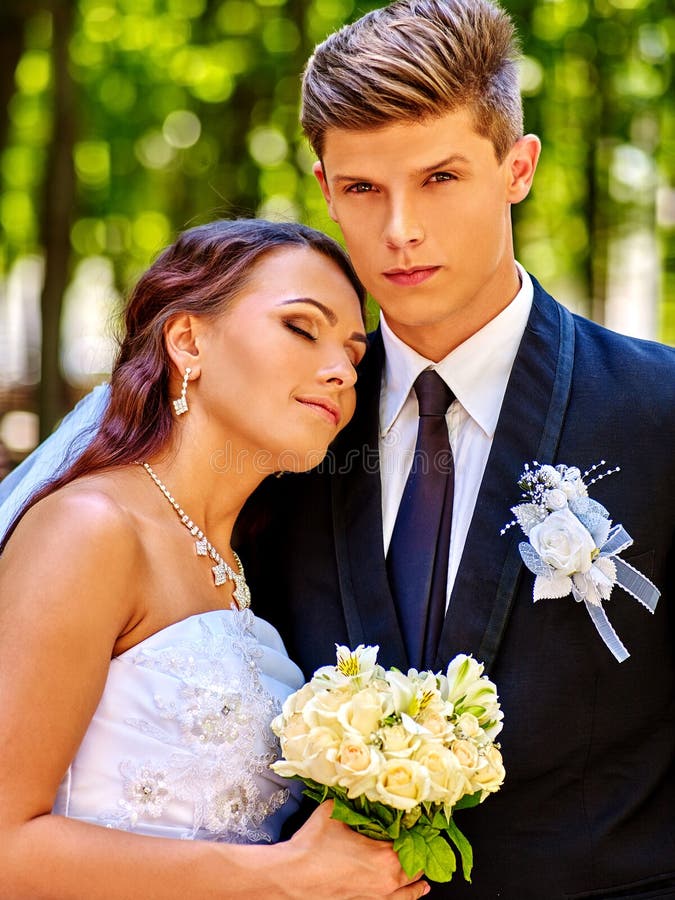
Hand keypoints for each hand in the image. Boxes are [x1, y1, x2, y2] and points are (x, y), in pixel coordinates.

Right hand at [287, 801, 429, 898]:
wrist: (291, 877)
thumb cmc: (311, 848)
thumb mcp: (335, 811)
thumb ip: (353, 802)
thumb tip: (361, 790)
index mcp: (385, 856)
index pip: (413, 837)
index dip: (417, 825)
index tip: (419, 816)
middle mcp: (387, 880)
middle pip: (417, 863)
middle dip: (421, 848)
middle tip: (424, 835)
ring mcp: (379, 896)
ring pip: (411, 886)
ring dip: (419, 874)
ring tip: (427, 867)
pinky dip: (410, 893)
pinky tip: (417, 889)